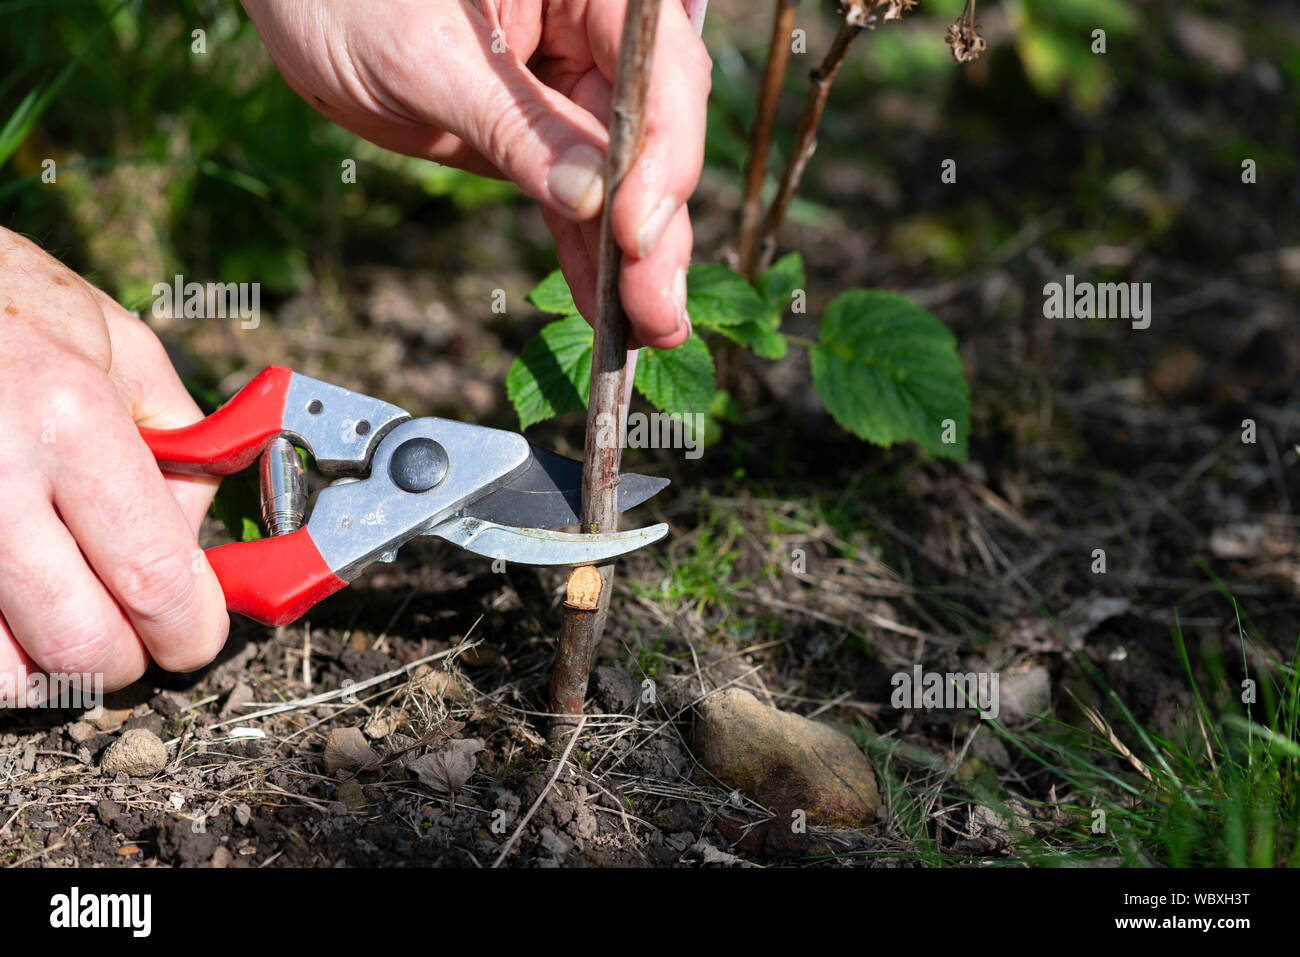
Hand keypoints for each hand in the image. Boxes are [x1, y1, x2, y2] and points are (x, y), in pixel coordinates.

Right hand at [0, 228, 228, 698]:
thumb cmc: (1, 300)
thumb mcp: (116, 343)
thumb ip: (181, 442)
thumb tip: (203, 537)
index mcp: (68, 419)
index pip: (155, 575)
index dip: (192, 627)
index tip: (198, 633)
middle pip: (85, 644)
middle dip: (129, 656)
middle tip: (138, 632)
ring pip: (9, 674)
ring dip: (52, 666)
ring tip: (64, 612)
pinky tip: (11, 607)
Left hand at [241, 0, 709, 348]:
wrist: (295, 3)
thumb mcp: (427, 58)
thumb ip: (514, 125)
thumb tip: (591, 198)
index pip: (657, 69)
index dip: (660, 154)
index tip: (636, 230)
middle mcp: (592, 34)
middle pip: (653, 136)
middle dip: (658, 228)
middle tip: (657, 308)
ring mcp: (570, 90)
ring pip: (622, 182)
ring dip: (633, 261)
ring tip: (647, 330)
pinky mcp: (539, 140)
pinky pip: (575, 203)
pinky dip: (587, 255)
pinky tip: (601, 307)